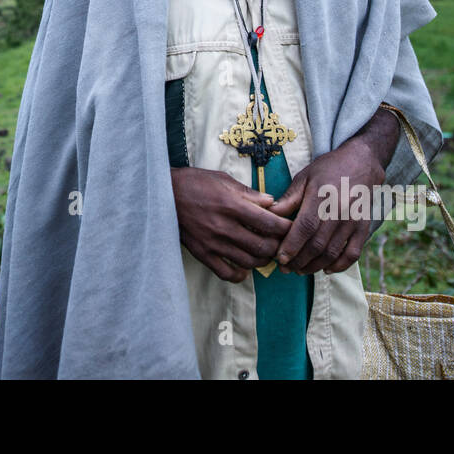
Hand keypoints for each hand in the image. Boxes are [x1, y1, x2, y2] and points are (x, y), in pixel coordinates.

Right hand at [170, 166, 292, 283]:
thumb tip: (271, 202)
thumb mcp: (223, 179)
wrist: (162, 194)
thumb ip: (248, 193)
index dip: (285, 228)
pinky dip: (239, 274)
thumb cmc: (194, 183)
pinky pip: (225, 273)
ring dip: (262, 260)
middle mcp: (224, 226)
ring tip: (265, 253)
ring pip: (248, 262)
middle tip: (281, 243)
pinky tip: (244, 268)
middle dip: (277, 246)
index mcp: (232, 204)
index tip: (291, 228)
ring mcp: (212, 242)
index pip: (269, 223)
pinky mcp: (202, 253)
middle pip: (262, 246)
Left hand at [268, 109, 397, 274]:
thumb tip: (269, 215)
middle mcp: (339, 212)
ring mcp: (353, 222)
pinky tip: (326, 269)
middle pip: (317, 244)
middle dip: (299, 260)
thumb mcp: (305, 177)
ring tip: (300, 270)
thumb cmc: (329, 169)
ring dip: (315, 266)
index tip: (279, 258)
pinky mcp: (363, 228)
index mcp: (322, 197)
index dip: (291, 245)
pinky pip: (353, 253)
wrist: (362, 162)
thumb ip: (288, 199)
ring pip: (333, 252)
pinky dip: (339, 265)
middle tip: (285, 268)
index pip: (305, 228)